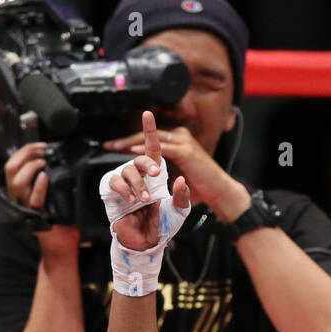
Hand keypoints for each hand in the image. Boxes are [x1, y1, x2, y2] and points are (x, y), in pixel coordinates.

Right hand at [4, 142, 78, 258]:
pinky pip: (33, 199)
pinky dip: (39, 186)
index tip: (41, 146)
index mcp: (21, 190)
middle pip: (10, 168)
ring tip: (44, 163)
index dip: (24, 151)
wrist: (62, 246)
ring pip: (17, 182)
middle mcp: (19, 197)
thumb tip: (60, 159)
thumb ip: (52, 178)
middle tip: (43, 150)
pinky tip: (46, 177)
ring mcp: (26, 206)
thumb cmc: (61, 220)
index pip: (13, 164)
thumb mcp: (55, 194)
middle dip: (26, 153)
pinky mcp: (36, 217)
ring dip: (31, 167)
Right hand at [104, 111, 190, 250]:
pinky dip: (124, 189)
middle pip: (140, 156)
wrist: (146, 243)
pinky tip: (131, 200)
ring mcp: (126, 184)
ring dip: (138, 183)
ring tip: (143, 200)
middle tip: (156, 174)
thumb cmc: (162, 226)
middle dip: (146, 163)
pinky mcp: (113, 192)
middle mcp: (140, 176)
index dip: (150, 131)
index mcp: (156, 176)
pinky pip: (115, 181)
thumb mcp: (179, 212)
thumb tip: (180, 180)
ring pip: (127, 168)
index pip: (153, 149)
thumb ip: (182, 196)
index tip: (148, 114)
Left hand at [104, 121, 244, 220]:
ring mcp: (182, 144)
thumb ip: (167, 181)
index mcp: (176, 148)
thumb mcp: (178, 186)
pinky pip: (162, 149)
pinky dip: (147, 150)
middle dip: (128, 140)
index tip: (116, 145)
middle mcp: (178, 141)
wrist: (220, 193)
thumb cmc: (203, 189)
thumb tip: (153, 182)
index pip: (151, 142)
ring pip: (152, 141)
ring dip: (133, 143)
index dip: (133, 141)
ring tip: (117, 147)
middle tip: (110, 145)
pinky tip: (134, 153)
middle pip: (148, 138)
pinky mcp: (185, 152)